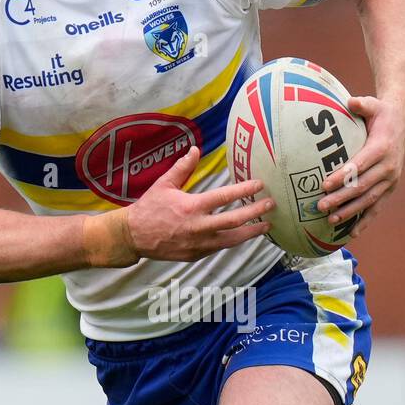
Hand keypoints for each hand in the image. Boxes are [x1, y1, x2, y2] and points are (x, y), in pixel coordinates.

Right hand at [127, 146, 273, 260]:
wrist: (133, 236)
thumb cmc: (149, 208)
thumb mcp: (164, 184)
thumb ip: (183, 167)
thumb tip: (195, 149)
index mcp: (192, 206)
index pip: (225, 197)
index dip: (244, 190)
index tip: (259, 184)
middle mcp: (198, 227)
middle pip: (235, 221)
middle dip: (255, 212)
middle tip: (270, 205)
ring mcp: (199, 244)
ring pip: (232, 239)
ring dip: (251, 232)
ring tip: (266, 225)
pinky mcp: (197, 255)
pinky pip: (220, 247)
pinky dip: (234, 241)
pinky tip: (244, 235)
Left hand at [317, 92, 404, 235]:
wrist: (403, 123)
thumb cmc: (381, 114)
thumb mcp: (373, 104)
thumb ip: (361, 104)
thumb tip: (350, 101)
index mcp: (382, 148)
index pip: (359, 165)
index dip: (342, 176)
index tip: (324, 184)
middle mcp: (389, 167)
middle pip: (362, 186)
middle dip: (341, 198)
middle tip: (320, 205)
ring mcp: (391, 180)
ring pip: (369, 200)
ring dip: (350, 212)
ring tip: (331, 220)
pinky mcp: (390, 188)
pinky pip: (377, 207)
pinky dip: (365, 220)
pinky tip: (352, 233)